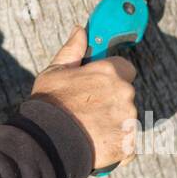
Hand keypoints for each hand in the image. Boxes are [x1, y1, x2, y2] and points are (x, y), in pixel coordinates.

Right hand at [30, 24, 137, 170]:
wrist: (48, 142)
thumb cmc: (50, 104)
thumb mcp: (55, 71)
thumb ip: (73, 50)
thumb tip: (80, 30)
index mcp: (109, 72)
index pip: (125, 68)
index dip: (113, 76)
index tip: (99, 85)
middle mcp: (123, 93)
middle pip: (125, 95)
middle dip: (111, 101)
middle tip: (88, 111)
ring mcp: (127, 120)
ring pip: (126, 120)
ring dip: (113, 124)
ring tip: (88, 130)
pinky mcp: (127, 144)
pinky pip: (127, 145)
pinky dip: (116, 146)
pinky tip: (96, 145)